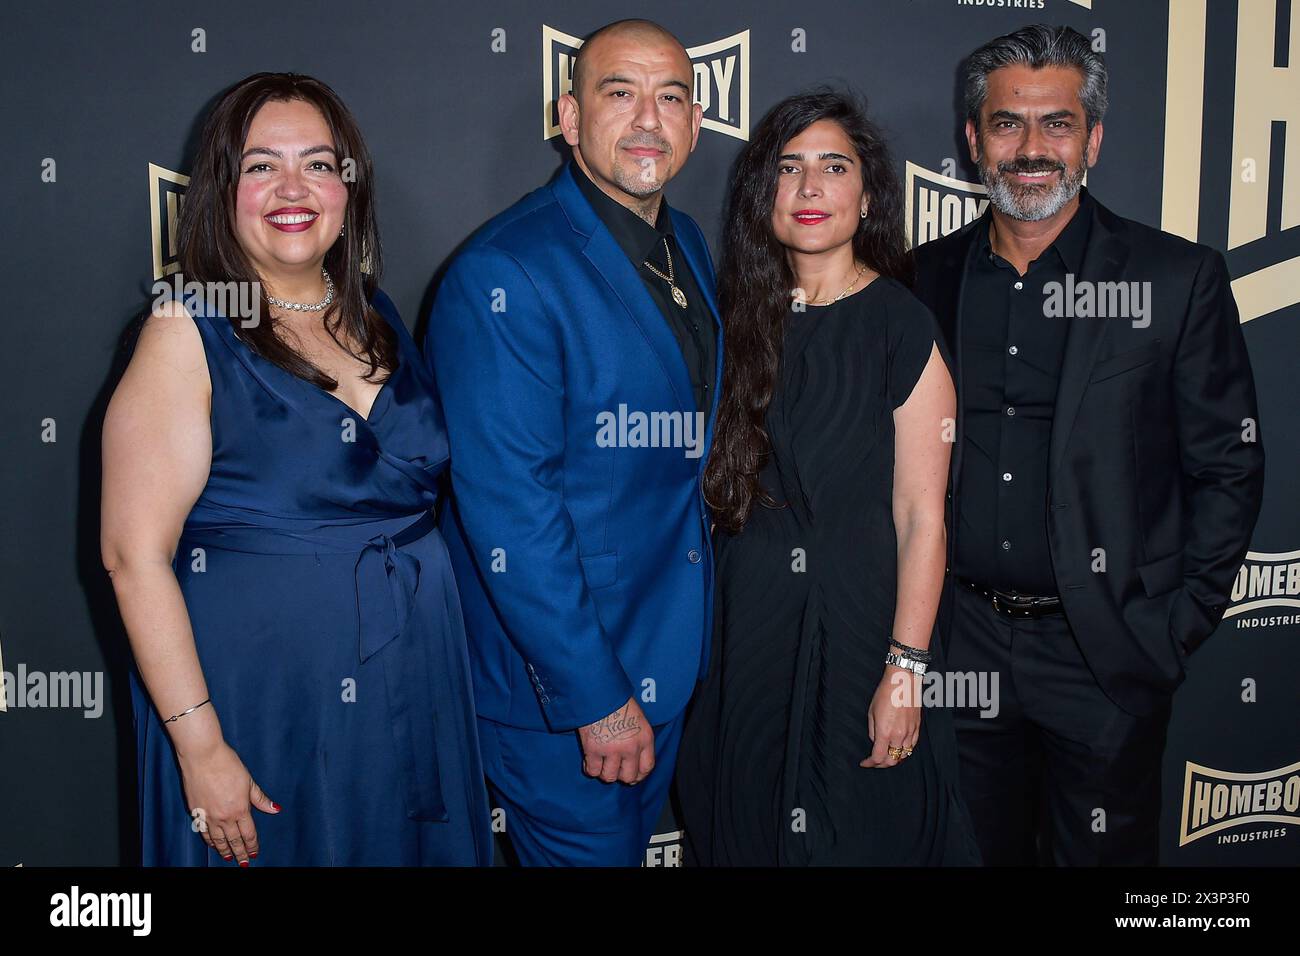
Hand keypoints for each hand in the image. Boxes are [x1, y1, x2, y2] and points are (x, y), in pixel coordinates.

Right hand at [178, 740, 278, 863]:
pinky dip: (209, 841)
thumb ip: (261, 799)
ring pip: (217, 840)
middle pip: (233, 841)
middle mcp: (224, 817)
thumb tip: (275, 809)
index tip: (255, 853)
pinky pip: (204, 832)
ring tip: (229, 857)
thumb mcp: (249, 781)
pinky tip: (213, 844)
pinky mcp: (196, 812)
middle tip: (243, 863)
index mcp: (240, 809)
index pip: (249, 834)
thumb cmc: (228, 765)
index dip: (252, 845)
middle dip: (240, 853)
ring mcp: (208, 816)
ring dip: (224, 850)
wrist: (203, 756)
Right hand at [578, 697, 654, 784]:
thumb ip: (638, 738)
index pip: (647, 767)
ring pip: (609, 777)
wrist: (598, 691)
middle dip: (620, 775)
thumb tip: (633, 758)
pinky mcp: (593, 750)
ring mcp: (612, 750)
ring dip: (604, 772)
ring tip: (601, 762)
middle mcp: (631, 747)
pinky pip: (592, 771)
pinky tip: (590, 759)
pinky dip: (590, 768)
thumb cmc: (617, 701)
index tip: (632, 776)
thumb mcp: (638, 718)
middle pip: (629, 777)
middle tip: (613, 767)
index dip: (639, 775)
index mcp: (645, 738)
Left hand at [861, 666, 921, 768]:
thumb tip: (875, 741)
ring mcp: (910, 732)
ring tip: (886, 756)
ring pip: (904, 755)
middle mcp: (899, 736)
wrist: (903, 681)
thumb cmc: (885, 694)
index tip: (865, 763)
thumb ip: (873, 731)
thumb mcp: (871, 712)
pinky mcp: (917, 728)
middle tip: (875, 762)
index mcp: (885, 732)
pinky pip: (912, 746)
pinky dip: (905, 751)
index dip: (870, 763)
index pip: (878, 757)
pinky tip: (898, 749)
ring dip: (894, 758)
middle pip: (892, 760)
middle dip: (882, 764)